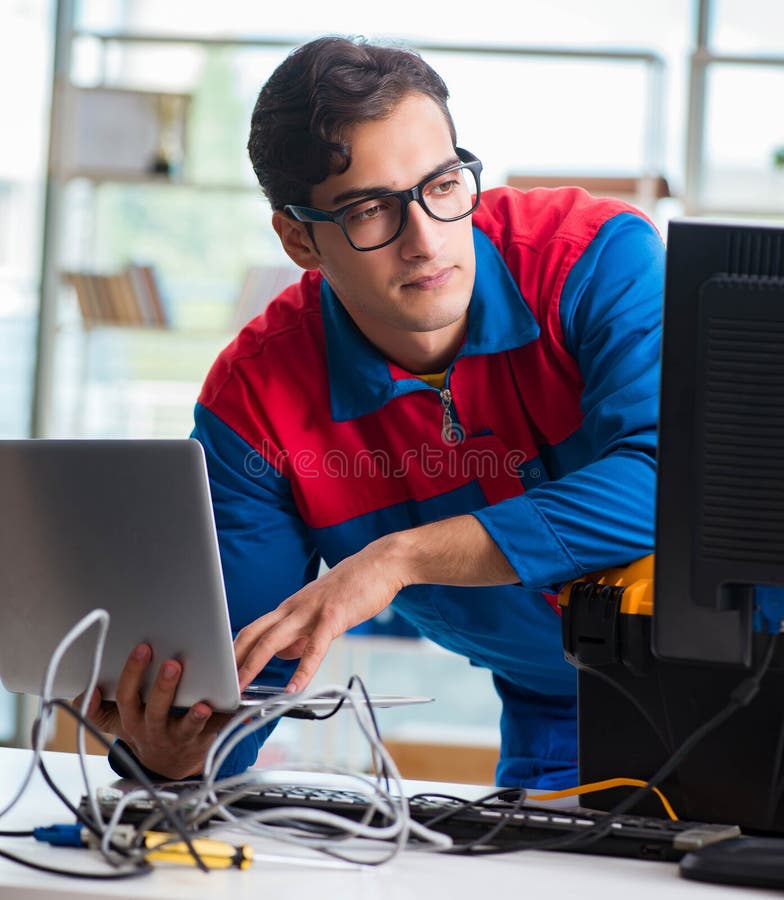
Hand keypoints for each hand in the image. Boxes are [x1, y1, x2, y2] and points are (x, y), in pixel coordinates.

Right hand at [79, 643, 230, 778]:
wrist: (167, 764)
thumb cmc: (143, 728)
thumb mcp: (116, 721)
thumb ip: (98, 707)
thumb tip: (86, 691)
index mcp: (132, 719)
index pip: (128, 695)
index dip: (133, 673)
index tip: (143, 647)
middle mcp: (154, 730)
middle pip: (156, 710)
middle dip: (164, 687)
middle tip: (173, 664)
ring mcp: (179, 738)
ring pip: (186, 728)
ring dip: (194, 717)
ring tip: (203, 705)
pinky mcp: (205, 741)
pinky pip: (218, 733)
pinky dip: (228, 724)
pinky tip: (236, 712)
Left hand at [234, 535, 406, 693]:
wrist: (381, 564)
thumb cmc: (354, 587)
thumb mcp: (321, 611)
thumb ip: (301, 633)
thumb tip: (286, 655)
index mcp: (290, 607)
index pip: (252, 630)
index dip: (234, 652)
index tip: (223, 673)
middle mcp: (293, 608)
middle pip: (252, 634)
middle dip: (232, 660)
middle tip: (218, 684)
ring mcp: (311, 611)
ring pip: (272, 640)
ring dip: (252, 665)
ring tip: (240, 688)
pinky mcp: (333, 617)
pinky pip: (313, 648)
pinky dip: (301, 671)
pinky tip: (294, 689)